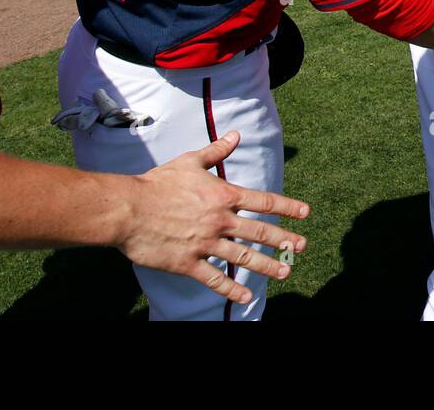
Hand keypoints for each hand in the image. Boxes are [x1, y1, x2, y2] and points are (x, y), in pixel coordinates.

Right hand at [121, 132, 309, 302]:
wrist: (128, 209)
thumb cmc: (158, 183)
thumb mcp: (190, 161)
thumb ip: (216, 151)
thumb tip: (236, 135)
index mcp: (222, 195)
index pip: (263, 201)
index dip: (287, 207)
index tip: (305, 213)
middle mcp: (219, 220)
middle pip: (259, 231)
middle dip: (284, 240)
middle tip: (303, 246)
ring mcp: (205, 243)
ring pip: (243, 257)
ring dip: (266, 266)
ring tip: (285, 271)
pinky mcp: (188, 263)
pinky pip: (214, 279)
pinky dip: (231, 289)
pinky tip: (244, 297)